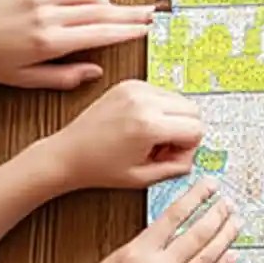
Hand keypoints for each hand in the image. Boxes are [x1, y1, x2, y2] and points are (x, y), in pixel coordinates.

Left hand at [0, 0, 151, 89]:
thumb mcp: (27, 80)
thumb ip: (64, 77)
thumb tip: (94, 72)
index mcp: (49, 42)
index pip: (100, 34)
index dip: (126, 31)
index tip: (144, 30)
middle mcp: (48, 15)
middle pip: (101, 12)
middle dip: (129, 13)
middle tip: (150, 13)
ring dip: (106, 0)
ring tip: (117, 9)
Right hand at [43, 180, 240, 262]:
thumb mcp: (110, 262)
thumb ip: (139, 247)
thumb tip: (160, 236)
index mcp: (138, 253)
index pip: (175, 216)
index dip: (196, 197)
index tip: (209, 186)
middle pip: (198, 234)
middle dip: (217, 215)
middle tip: (228, 203)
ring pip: (208, 257)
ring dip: (225, 237)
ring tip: (235, 223)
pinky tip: (230, 256)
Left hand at [44, 80, 202, 190]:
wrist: (67, 154)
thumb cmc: (99, 168)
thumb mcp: (143, 178)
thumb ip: (177, 167)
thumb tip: (192, 154)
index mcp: (149, 125)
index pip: (196, 128)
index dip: (188, 147)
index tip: (171, 156)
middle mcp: (144, 101)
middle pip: (192, 110)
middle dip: (184, 130)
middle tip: (162, 147)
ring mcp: (135, 89)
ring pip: (179, 99)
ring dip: (172, 118)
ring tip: (150, 137)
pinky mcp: (128, 84)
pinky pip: (161, 93)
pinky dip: (159, 108)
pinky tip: (141, 125)